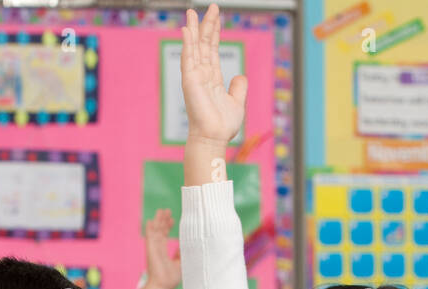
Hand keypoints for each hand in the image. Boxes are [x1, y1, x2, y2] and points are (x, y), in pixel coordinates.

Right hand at [143, 208, 180, 288]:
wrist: (163, 286)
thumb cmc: (171, 279)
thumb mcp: (180, 263)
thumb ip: (181, 254)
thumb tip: (185, 246)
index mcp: (163, 252)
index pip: (164, 236)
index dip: (168, 227)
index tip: (172, 219)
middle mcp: (157, 249)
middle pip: (159, 231)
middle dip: (163, 221)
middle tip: (166, 210)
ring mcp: (153, 249)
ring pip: (155, 231)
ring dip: (158, 221)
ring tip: (161, 211)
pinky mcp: (150, 250)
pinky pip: (149, 237)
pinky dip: (149, 229)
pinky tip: (150, 221)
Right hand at [181, 4, 246, 146]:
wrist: (214, 137)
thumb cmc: (223, 125)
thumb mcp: (237, 103)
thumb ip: (238, 88)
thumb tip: (240, 75)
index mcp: (213, 78)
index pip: (214, 50)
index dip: (216, 33)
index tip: (217, 17)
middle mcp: (202, 74)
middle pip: (205, 44)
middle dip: (207, 25)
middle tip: (212, 7)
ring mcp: (195, 76)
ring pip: (194, 47)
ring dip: (194, 28)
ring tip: (192, 11)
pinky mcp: (189, 80)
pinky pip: (188, 58)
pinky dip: (187, 43)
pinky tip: (187, 29)